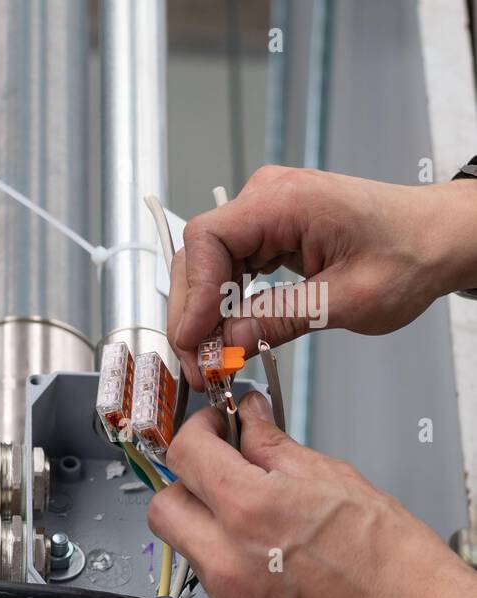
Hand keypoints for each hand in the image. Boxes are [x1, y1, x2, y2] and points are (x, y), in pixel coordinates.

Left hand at [148, 392, 476, 597]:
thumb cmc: (397, 563)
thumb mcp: (336, 480)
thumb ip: (274, 447)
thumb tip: (249, 420)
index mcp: (250, 510)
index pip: (185, 454)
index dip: (197, 432)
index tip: (212, 430)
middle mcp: (229, 560)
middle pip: (164, 508)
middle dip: (186, 485)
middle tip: (219, 477)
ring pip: (187, 550)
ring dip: (207, 529)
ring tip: (258, 526)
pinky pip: (214, 589)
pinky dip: (232, 569)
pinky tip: (273, 566)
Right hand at [169, 166, 476, 388]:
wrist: (441, 238)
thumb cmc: (412, 253)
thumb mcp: (346, 300)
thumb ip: (279, 320)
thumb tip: (229, 344)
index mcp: (287, 201)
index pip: (209, 240)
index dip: (195, 294)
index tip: (194, 339)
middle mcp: (268, 198)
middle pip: (200, 255)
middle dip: (195, 312)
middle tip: (199, 361)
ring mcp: (266, 213)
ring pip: (209, 265)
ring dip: (207, 312)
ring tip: (214, 355)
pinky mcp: (270, 232)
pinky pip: (229, 267)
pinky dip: (224, 303)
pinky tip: (230, 331)